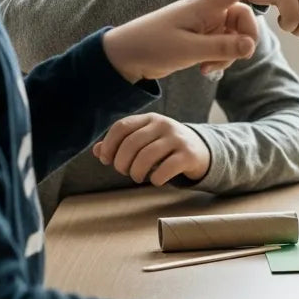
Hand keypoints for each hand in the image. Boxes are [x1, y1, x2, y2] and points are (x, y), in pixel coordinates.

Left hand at [92, 114, 210, 185]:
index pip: (121, 127)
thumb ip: (121, 144)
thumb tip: (96, 150)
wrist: (201, 151)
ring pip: (146, 157)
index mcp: (150, 119)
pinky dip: (155, 179)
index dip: (108, 145)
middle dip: (122, 163)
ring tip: (138, 177)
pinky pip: (165, 169)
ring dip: (136, 172)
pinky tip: (156, 180)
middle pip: (131, 143)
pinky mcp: (189, 155)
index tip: (106, 160)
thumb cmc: (165, 148)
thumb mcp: (145, 140)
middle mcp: (164, 125)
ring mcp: (178, 139)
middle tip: (125, 172)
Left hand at [103, 0, 284, 82]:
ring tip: (208, 68)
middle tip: (233, 59)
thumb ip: (221, 47)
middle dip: (244, 40)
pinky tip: (205, 69)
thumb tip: (251, 46)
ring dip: (229, 54)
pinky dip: (221, 58)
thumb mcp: (188, 49)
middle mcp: (208, 11)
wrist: (125, 56)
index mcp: (203, 6)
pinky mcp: (202, 37)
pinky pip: (225, 46)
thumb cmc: (152, 46)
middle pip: (244, 19)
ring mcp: (206, 24)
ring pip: (236, 36)